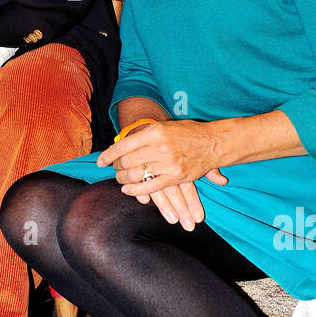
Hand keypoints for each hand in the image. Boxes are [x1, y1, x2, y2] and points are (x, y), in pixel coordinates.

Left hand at [98, 119, 228, 213]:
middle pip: (127, 161)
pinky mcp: (175, 176)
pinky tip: (128, 190)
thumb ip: (145, 135)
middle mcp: (159, 146)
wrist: (214, 141)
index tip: (101, 162)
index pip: (123, 145)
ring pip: (136, 174)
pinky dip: (136, 190)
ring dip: (124, 179)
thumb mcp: (165, 126)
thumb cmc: (188, 132)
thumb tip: (122, 143)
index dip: (108, 155)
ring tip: (120, 180)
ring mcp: (167, 162)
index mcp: (154, 131)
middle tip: (114, 171)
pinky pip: (149, 186)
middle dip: (117, 168)